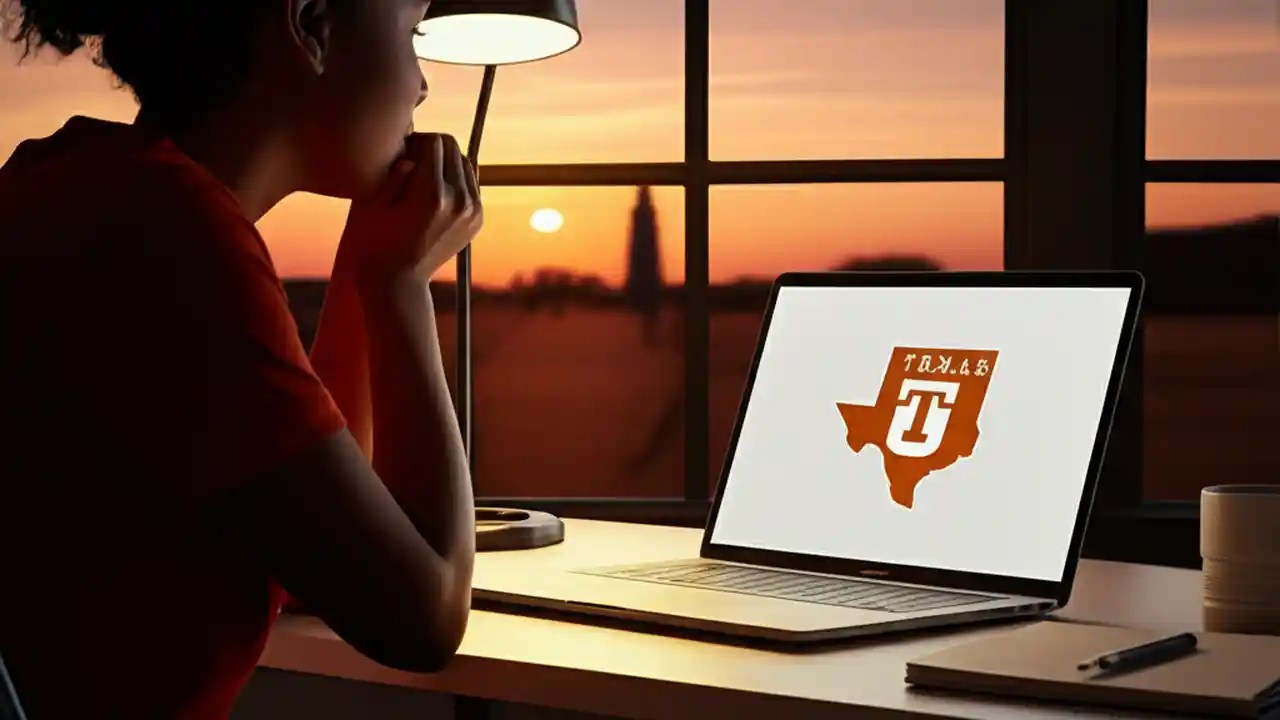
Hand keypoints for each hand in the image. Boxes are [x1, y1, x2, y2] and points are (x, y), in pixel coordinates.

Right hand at [339, 133, 482, 287]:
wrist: (397, 281)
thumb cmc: (374, 240)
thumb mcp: (372, 203)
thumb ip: (393, 171)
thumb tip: (412, 153)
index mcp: (431, 194)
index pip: (434, 141)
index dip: (414, 140)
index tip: (400, 153)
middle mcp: (458, 201)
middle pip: (452, 147)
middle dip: (431, 148)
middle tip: (410, 162)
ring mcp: (472, 211)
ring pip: (465, 162)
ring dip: (445, 162)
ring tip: (422, 177)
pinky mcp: (477, 219)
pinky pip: (471, 183)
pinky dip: (455, 179)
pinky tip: (435, 191)